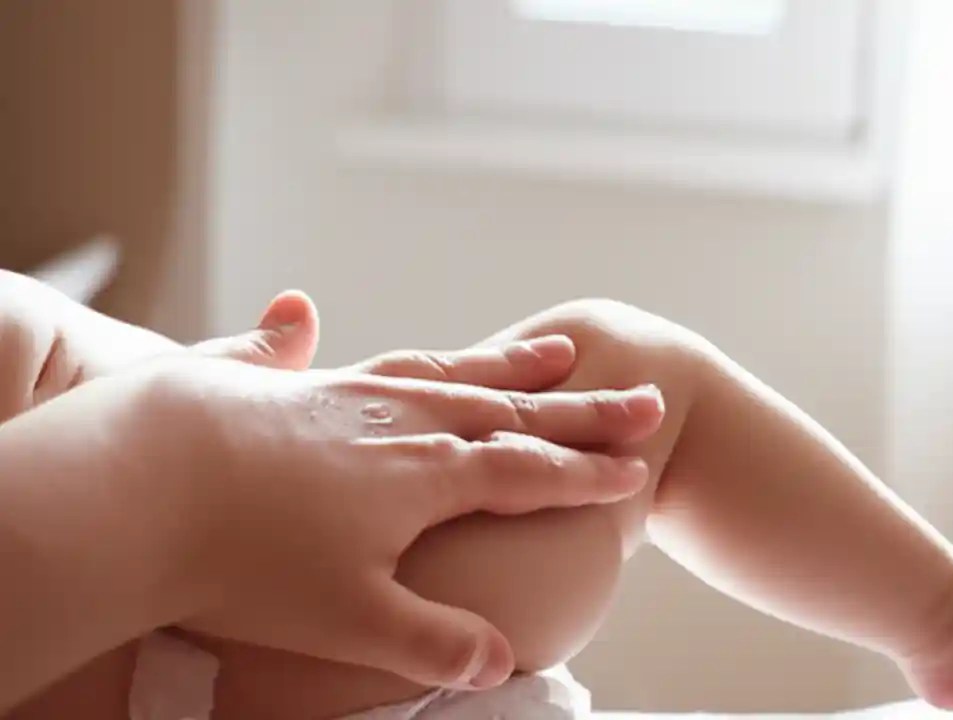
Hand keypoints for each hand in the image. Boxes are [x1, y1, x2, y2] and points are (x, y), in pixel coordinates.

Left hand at [132, 356, 662, 688]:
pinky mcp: (304, 381)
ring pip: (458, 371)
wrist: (143, 477)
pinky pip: (384, 358)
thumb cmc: (246, 557)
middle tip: (644, 398)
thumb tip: (500, 661)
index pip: (530, 472)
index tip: (639, 468)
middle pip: (515, 410)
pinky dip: (418, 353)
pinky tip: (417, 349)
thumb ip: (431, 639)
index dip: (589, 474)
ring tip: (559, 349)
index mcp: (427, 475)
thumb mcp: (348, 617)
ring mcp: (354, 391)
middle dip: (585, 410)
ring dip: (515, 365)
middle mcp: (403, 421)